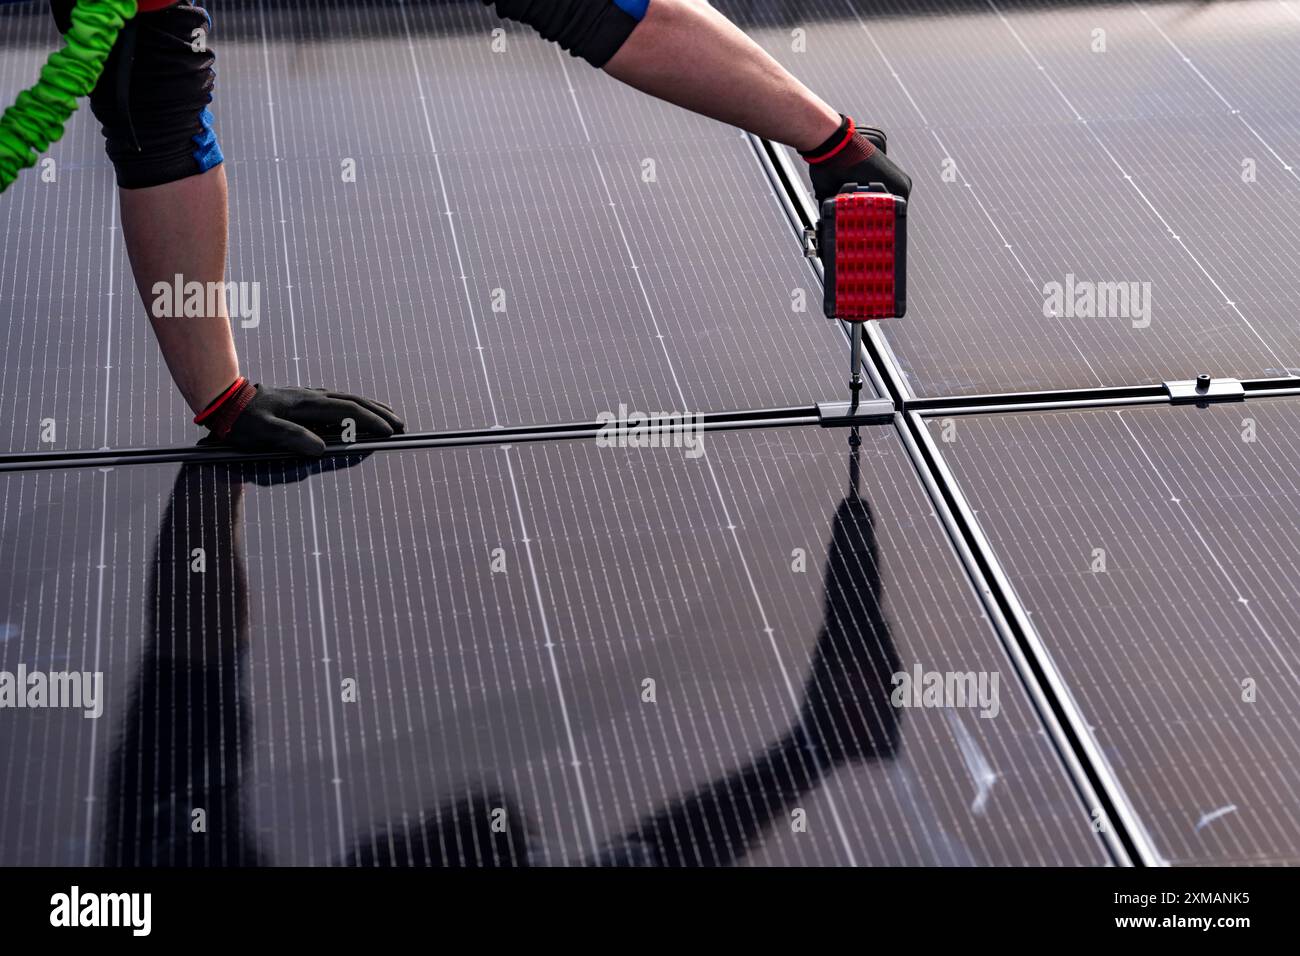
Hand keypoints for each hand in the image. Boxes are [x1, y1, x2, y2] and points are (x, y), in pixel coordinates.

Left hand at [198, 379, 405, 455]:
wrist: (223, 399)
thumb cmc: (242, 421)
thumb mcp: (263, 433)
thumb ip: (292, 438)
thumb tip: (321, 448)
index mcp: (306, 405)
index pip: (347, 412)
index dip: (371, 421)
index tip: (389, 431)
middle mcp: (311, 396)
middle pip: (354, 401)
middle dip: (379, 413)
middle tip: (400, 425)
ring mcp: (308, 395)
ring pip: (347, 397)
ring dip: (370, 406)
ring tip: (388, 415)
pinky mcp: (303, 397)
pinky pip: (337, 399)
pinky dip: (354, 404)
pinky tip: (357, 410)